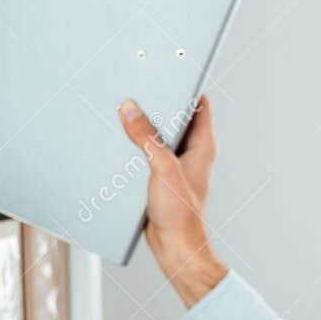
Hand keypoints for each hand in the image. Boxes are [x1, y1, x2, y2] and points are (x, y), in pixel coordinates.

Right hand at [118, 95, 228, 306]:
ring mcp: (175, 166)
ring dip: (142, 128)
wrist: (175, 249)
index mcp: (202, 146)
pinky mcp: (160, 179)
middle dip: (157, 104)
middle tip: (137, 89)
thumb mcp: (162, 169)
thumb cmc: (182, 214)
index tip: (169, 70)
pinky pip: (147, 155)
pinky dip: (135, 148)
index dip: (186, 87)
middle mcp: (191, 153)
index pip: (199, 105)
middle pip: (175, 118)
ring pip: (158, 137)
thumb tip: (130, 109)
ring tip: (123, 113)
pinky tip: (118, 143)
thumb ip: (146, 138)